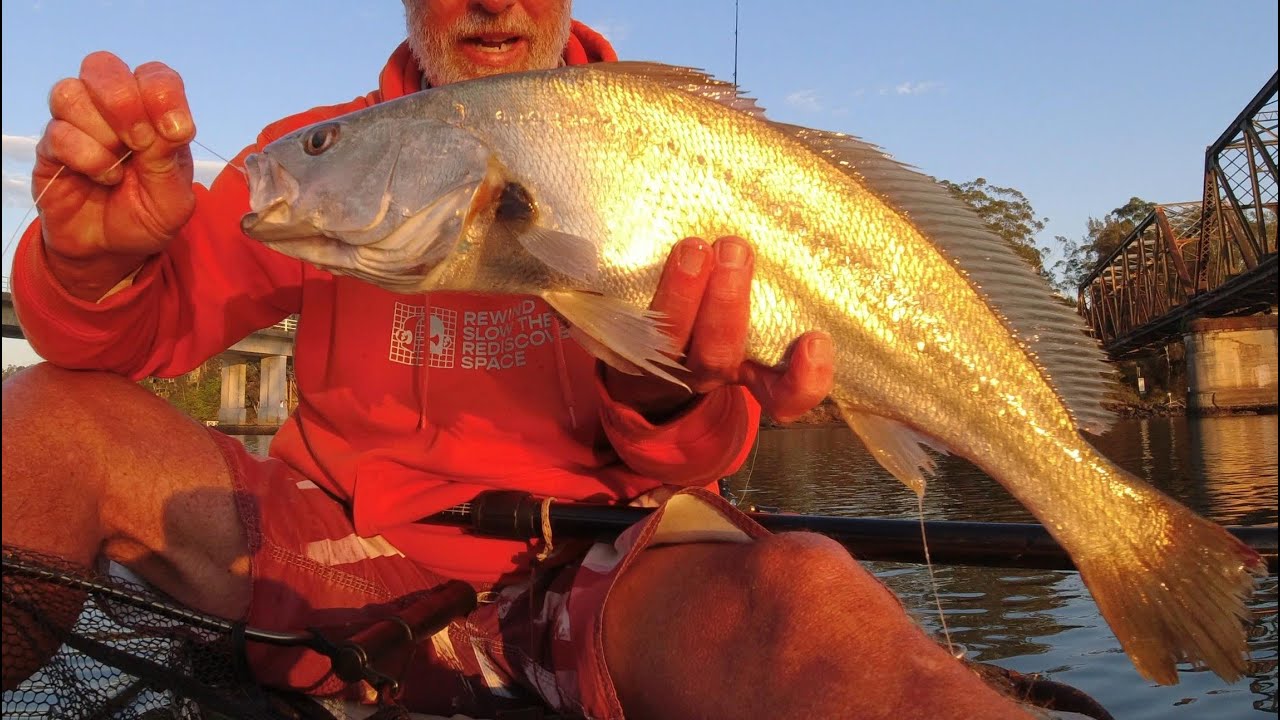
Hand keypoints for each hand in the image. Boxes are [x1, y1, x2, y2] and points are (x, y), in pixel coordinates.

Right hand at [33, 51, 196, 300]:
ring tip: (119, 168)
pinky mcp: (52, 147)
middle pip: (103, 66)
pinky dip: (86, 158)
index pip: (154, 75)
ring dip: (102, 133)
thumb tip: (170, 125)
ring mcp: (78, 125)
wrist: (110, 250)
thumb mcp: (174, 200)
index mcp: (153, 113)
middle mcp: (112, 110)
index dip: (163, 94)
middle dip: (124, 103)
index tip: (177, 132)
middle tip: (140, 142)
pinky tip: (102, 178)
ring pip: (71, 93)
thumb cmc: (146, 217)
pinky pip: (58, 133)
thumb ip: (170, 161)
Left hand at [605, 236, 834, 421]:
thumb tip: (804, 215)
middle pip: (719, 354)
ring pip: (668, 338)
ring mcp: (661, 359)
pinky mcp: (623, 343)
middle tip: (736, 251)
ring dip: (680, 292)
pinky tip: (633, 254)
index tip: (815, 341)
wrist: (648, 360)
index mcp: (751, 370)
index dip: (805, 377)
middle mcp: (708, 368)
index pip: (786, 393)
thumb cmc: (721, 319)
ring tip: (691, 248)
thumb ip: (776, 286)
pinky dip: (627, 295)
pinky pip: (622, 325)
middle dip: (726, 305)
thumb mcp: (758, 314)